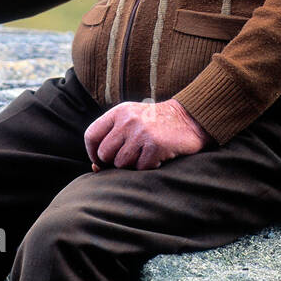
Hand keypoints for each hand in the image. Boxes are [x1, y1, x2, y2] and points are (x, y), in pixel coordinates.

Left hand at [83, 98, 214, 171]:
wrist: (190, 119)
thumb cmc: (156, 124)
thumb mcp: (132, 121)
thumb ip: (112, 138)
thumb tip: (96, 168)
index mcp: (119, 112)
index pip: (91, 135)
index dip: (92, 153)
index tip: (101, 161)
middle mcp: (128, 120)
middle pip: (105, 154)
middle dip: (115, 162)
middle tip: (131, 157)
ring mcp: (141, 132)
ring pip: (122, 163)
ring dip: (133, 165)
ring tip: (146, 154)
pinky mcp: (155, 145)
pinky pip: (141, 168)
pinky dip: (149, 166)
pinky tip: (158, 157)